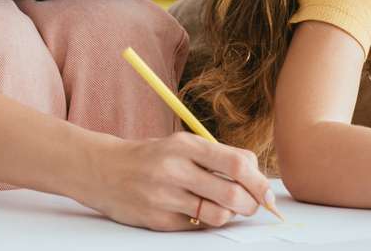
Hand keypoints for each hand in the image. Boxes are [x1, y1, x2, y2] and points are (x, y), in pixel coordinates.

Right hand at [76, 132, 274, 230]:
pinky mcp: (158, 220)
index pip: (236, 163)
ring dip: (229, 215)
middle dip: (251, 204)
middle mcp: (175, 169)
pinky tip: (196, 212)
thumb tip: (255, 174)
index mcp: (185, 145)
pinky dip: (205, 223)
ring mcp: (165, 197)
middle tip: (252, 205)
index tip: (267, 193)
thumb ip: (216, 156)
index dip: (259, 181)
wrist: (103, 170)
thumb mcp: (181, 144)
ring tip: (224, 208)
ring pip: (218, 215)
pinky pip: (196, 227)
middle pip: (232, 194)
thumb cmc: (151, 156)